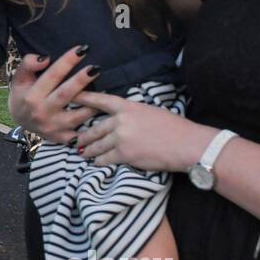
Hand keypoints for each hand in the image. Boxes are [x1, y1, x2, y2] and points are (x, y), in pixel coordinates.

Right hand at [8, 47, 101, 143]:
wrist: (19, 120)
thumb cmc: (23, 94)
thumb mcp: (19, 78)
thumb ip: (28, 64)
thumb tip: (45, 58)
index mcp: (32, 96)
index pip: (52, 75)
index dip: (67, 61)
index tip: (82, 49)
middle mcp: (42, 112)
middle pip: (66, 94)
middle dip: (82, 80)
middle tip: (96, 67)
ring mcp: (53, 127)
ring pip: (78, 116)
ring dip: (93, 104)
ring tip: (106, 91)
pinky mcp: (61, 138)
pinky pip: (80, 135)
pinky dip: (93, 128)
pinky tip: (104, 116)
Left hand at [74, 91, 216, 172]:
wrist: (187, 145)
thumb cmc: (175, 128)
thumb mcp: (151, 112)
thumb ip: (133, 114)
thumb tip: (123, 118)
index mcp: (129, 107)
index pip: (102, 101)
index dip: (85, 98)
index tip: (73, 96)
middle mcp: (121, 121)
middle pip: (95, 128)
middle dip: (84, 135)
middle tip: (76, 139)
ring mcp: (121, 138)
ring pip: (97, 145)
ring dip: (88, 150)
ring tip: (82, 152)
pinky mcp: (124, 155)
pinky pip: (104, 159)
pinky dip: (99, 162)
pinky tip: (95, 163)